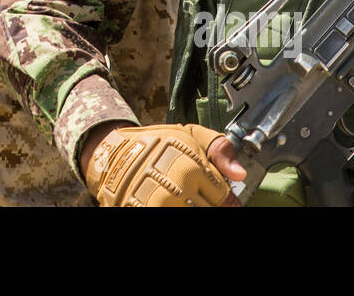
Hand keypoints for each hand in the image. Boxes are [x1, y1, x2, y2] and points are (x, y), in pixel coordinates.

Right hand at [81, 122, 243, 206]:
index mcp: (191, 166)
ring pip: (192, 213)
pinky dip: (173, 208)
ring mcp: (159, 204)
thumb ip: (220, 149)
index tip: (217, 197)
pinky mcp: (143, 211)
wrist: (114, 154)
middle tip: (192, 194)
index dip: (224, 199)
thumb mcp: (190, 135)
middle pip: (208, 209)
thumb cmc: (155, 144)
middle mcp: (176, 187)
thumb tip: (239, 174)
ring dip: (187, 206)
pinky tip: (171, 202)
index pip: (224, 198)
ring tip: (180, 198)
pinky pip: (169, 217)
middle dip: (204, 203)